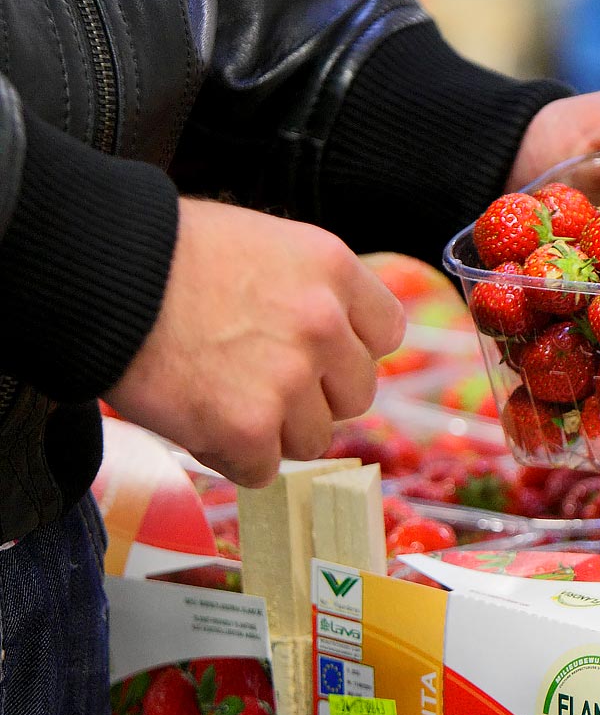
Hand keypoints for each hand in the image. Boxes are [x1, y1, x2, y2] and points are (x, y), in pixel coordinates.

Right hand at [104, 200, 405, 487]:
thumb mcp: (264, 245)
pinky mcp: (247, 427)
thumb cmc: (167, 254)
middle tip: (259, 381)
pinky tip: (199, 420)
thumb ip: (312, 291)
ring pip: (312, 438)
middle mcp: (324, 323)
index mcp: (333, 269)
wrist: (99, 274)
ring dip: (271, 430)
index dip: (350, 350)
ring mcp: (289, 378)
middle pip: (356, 394)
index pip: (387, 333)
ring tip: (220, 396)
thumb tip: (340, 339)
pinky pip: (263, 469)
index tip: (318, 355)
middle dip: (314, 396)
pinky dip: (231, 456)